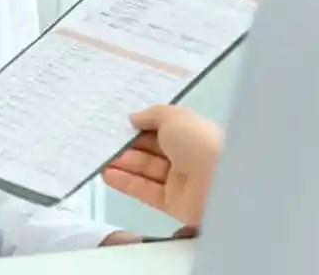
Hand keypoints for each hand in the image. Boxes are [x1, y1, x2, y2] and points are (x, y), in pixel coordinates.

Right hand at [102, 105, 223, 226]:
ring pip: (146, 170)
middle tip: (102, 141)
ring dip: (122, 163)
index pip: (162, 128)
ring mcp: (179, 181)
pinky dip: (125, 182)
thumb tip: (134, 118)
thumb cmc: (198, 142)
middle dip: (127, 145)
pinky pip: (145, 191)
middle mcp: (186, 156)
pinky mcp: (171, 203)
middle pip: (151, 150)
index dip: (140, 126)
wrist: (219, 183)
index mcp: (191, 133)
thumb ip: (152, 115)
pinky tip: (107, 174)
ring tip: (99, 157)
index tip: (117, 124)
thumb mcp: (174, 117)